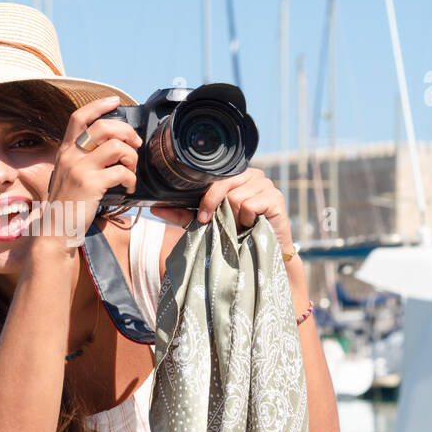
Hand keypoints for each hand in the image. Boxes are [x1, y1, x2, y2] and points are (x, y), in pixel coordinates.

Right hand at [40, 96, 142, 245]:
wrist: (55, 230)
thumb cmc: (66, 205)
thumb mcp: (65, 175)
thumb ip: (80, 159)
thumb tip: (108, 147)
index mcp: (65, 151)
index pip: (79, 117)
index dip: (98, 105)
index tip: (115, 101)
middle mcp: (70, 156)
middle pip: (103, 127)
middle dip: (126, 131)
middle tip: (135, 143)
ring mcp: (80, 169)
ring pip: (116, 146)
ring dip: (131, 157)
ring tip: (131, 169)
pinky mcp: (91, 184)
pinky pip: (121, 172)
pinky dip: (131, 179)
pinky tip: (129, 187)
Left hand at [149, 167, 293, 252]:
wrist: (263, 257)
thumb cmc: (234, 235)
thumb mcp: (206, 223)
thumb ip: (182, 214)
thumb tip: (155, 208)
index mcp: (235, 176)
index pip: (215, 176)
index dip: (206, 197)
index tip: (201, 217)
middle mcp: (252, 175)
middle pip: (224, 183)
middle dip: (214, 205)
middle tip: (211, 222)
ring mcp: (266, 185)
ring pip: (235, 196)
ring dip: (234, 217)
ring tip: (240, 226)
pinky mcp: (276, 198)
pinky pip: (249, 205)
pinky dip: (246, 220)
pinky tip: (252, 226)